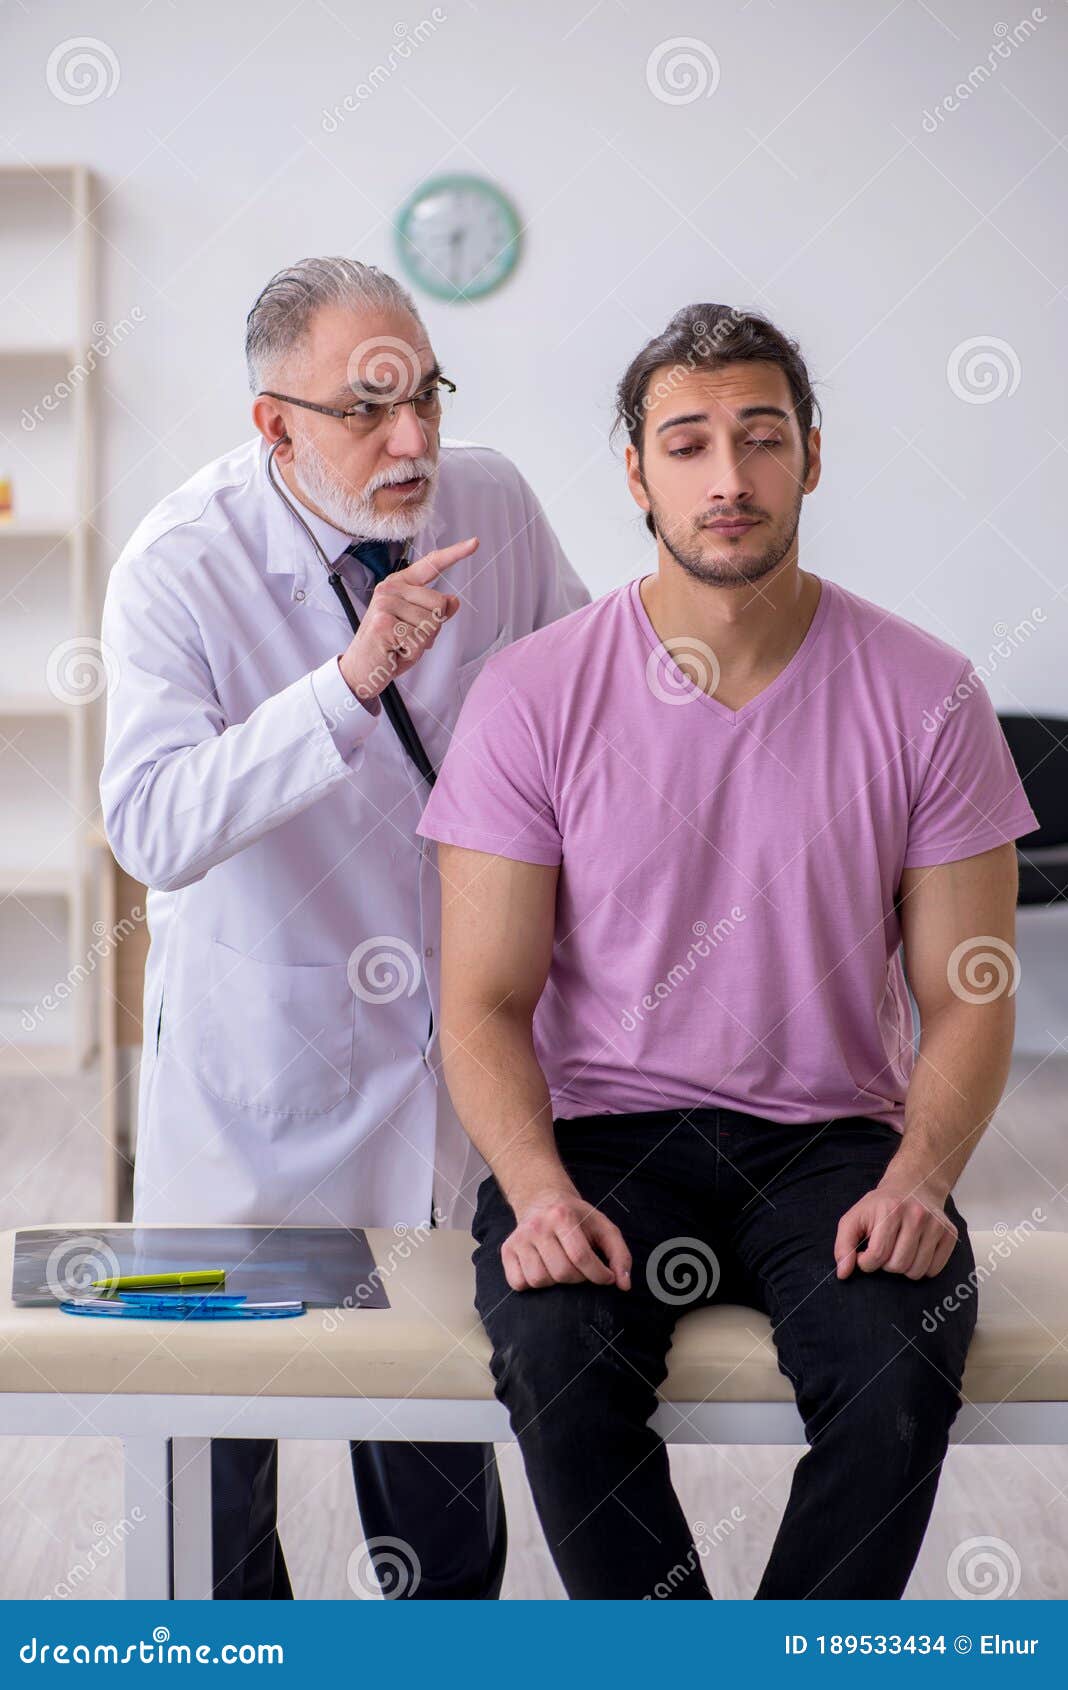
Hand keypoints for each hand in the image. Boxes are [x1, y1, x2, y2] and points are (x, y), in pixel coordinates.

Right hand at [338, 537, 476, 700]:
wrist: (361, 671)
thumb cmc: (389, 649)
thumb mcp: (418, 629)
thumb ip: (434, 613)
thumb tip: (453, 601)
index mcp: (399, 585)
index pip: (431, 565)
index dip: (454, 554)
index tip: (475, 543)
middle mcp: (390, 589)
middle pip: (439, 604)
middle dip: (431, 630)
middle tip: (407, 639)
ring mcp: (385, 604)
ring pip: (431, 623)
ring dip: (421, 643)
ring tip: (399, 646)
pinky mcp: (384, 623)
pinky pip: (419, 640)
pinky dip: (412, 653)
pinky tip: (394, 651)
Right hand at [502, 1188, 631, 1291]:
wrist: (543, 1200)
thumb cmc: (578, 1219)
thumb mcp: (603, 1227)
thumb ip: (620, 1254)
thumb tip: (623, 1285)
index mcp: (562, 1215)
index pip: (581, 1257)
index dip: (598, 1275)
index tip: (606, 1277)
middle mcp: (537, 1226)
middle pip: (561, 1272)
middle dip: (578, 1279)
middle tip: (582, 1270)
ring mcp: (519, 1238)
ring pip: (539, 1280)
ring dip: (556, 1282)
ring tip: (561, 1268)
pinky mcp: (507, 1250)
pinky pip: (518, 1283)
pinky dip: (532, 1285)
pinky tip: (543, 1270)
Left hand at [834, 1176, 957, 1280]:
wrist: (913, 1185)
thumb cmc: (881, 1205)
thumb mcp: (854, 1218)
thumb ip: (843, 1246)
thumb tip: (843, 1274)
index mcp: (890, 1210)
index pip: (878, 1255)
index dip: (866, 1263)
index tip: (865, 1255)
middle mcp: (917, 1215)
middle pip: (898, 1265)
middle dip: (886, 1265)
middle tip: (885, 1249)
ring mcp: (936, 1225)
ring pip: (917, 1271)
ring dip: (903, 1268)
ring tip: (899, 1251)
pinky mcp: (950, 1234)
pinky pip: (934, 1270)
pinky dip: (922, 1268)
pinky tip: (915, 1252)